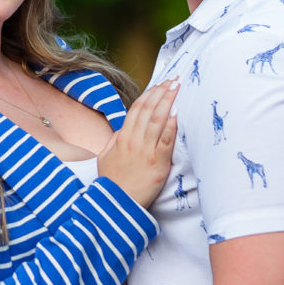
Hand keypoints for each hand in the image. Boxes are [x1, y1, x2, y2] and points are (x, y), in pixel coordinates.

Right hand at [98, 79, 178, 207]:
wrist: (117, 204)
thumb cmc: (112, 182)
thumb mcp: (105, 156)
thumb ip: (114, 140)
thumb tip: (124, 128)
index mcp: (122, 137)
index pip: (136, 109)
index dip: (149, 94)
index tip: (160, 84)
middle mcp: (134, 141)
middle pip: (149, 110)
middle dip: (162, 92)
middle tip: (173, 80)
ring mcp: (146, 151)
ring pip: (158, 120)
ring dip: (168, 102)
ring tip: (177, 88)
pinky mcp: (158, 163)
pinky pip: (166, 140)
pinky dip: (172, 126)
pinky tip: (177, 114)